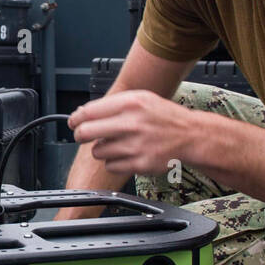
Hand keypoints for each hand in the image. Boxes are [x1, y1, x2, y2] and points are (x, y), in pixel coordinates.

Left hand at [67, 91, 194, 175]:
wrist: (192, 136)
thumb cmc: (163, 116)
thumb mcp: (140, 98)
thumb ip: (112, 104)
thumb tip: (80, 114)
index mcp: (130, 103)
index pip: (88, 112)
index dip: (75, 119)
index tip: (73, 123)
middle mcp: (132, 124)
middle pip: (86, 133)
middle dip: (80, 135)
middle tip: (84, 136)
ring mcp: (135, 145)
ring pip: (97, 152)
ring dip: (101, 149)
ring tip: (116, 144)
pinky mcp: (139, 164)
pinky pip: (110, 166)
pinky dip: (114, 162)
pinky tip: (126, 154)